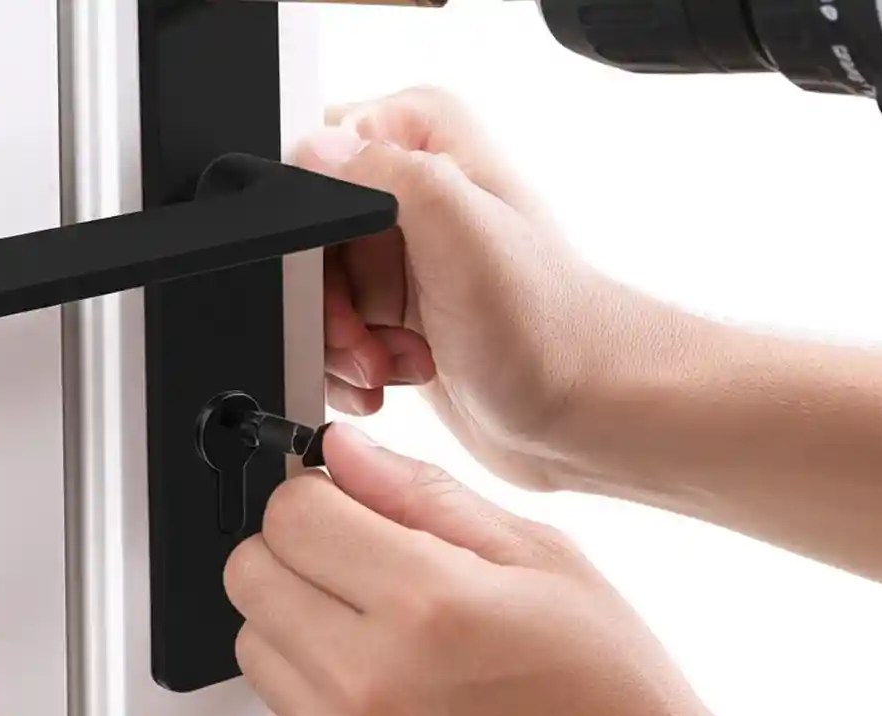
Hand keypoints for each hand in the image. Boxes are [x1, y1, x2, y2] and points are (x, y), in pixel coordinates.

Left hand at [225, 425, 711, 715]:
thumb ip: (425, 497)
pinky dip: (307, 670)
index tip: (345, 499)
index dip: (316, 491)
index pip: (291, 513)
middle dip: (295, 546)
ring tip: (374, 618)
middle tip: (357, 553)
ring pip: (251, 638)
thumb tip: (345, 451)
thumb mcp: (540, 560)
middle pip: (250, 572)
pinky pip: (277, 698)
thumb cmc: (604, 684)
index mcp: (427, 604)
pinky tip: (375, 665)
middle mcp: (370, 678)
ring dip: (293, 612)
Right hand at [294, 87, 689, 488]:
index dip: (314, 231)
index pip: (314, 160)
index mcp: (420, 139)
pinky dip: (349, 367)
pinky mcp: (388, 310)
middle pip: (303, 238)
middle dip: (327, 304)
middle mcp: (405, 189)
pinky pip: (327, 335)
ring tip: (394, 361)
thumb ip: (386, 172)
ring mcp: (394, 254)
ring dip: (340, 344)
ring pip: (309, 296)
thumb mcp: (463, 231)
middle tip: (366, 337)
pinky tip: (397, 373)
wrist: (578, 409)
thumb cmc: (547, 325)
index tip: (346, 280)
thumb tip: (315, 149)